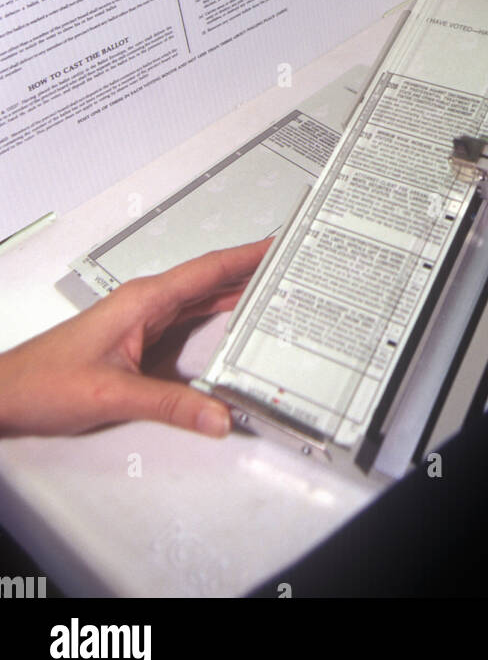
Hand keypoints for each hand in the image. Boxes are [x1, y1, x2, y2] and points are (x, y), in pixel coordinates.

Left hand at [0, 238, 271, 438]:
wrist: (7, 393)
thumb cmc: (44, 381)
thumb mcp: (114, 395)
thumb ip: (171, 406)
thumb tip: (218, 415)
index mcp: (143, 300)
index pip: (206, 270)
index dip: (244, 256)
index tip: (276, 244)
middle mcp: (144, 303)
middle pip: (207, 279)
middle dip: (248, 268)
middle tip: (287, 262)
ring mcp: (141, 318)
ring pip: (198, 297)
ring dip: (233, 290)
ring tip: (270, 285)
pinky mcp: (138, 337)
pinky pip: (186, 317)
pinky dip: (213, 312)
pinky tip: (230, 316)